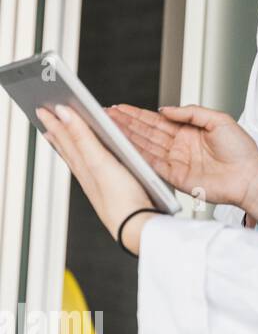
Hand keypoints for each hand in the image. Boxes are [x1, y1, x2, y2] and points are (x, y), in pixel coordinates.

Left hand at [37, 105, 156, 253]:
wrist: (137, 226)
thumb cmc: (120, 199)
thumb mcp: (98, 161)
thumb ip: (81, 136)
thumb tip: (63, 112)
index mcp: (83, 164)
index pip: (65, 138)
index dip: (56, 121)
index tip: (44, 108)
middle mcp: (88, 172)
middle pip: (69, 147)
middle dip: (59, 131)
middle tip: (47, 117)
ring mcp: (101, 180)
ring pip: (80, 158)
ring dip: (71, 143)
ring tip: (61, 135)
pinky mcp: (116, 187)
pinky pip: (97, 167)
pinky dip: (90, 157)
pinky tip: (94, 159)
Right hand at [108, 103, 257, 220]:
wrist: (251, 176)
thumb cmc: (242, 150)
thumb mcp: (219, 120)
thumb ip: (191, 112)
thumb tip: (165, 109)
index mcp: (189, 131)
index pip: (157, 121)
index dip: (138, 114)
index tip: (119, 108)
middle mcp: (179, 146)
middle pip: (147, 132)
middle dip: (126, 123)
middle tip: (106, 115)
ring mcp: (176, 161)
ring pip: (146, 146)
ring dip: (127, 137)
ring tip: (108, 126)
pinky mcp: (176, 177)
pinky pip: (153, 164)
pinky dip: (138, 156)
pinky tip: (124, 146)